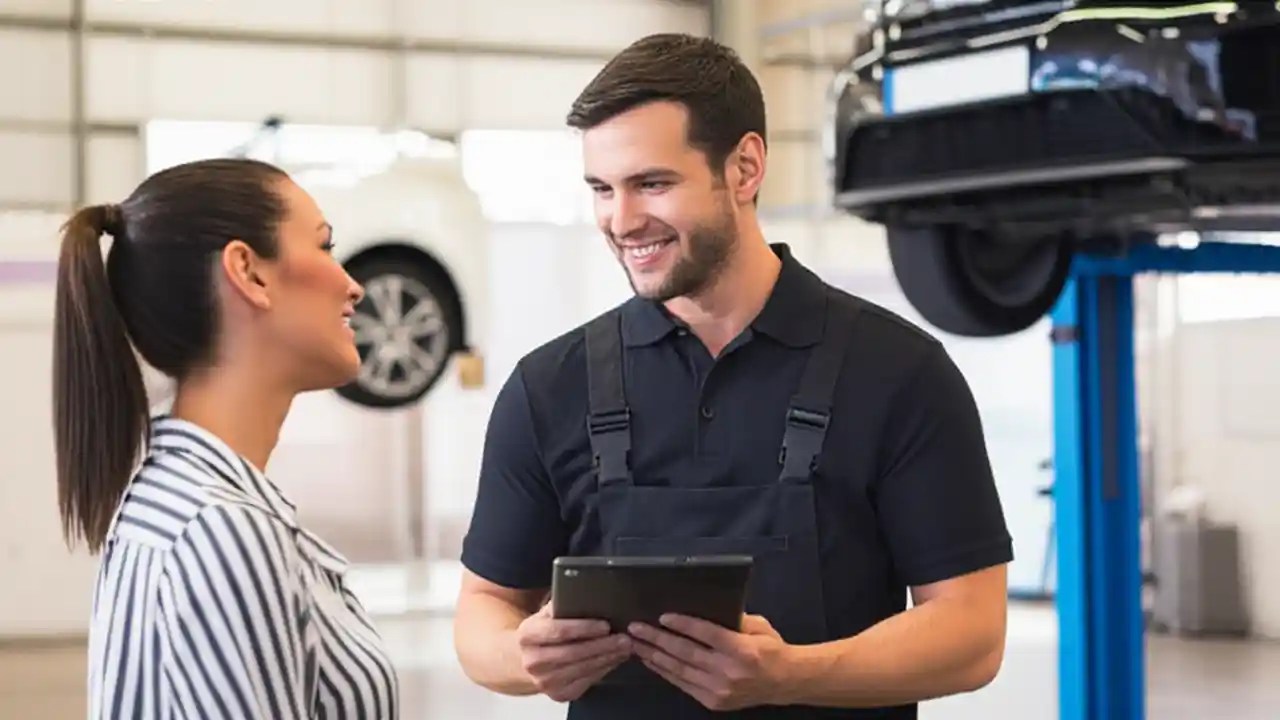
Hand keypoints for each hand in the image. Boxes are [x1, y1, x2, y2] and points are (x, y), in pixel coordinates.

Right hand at [515, 602, 632, 701]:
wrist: (526, 660)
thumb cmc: (542, 632)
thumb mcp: (545, 614)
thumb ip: (562, 605)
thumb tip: (589, 597)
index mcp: (527, 635)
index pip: (558, 631)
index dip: (584, 628)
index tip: (605, 625)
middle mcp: (533, 661)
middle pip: (574, 653)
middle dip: (602, 645)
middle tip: (623, 638)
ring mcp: (544, 681)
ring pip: (583, 669)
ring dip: (607, 658)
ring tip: (624, 647)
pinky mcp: (558, 695)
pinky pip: (586, 681)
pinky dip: (603, 669)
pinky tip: (614, 659)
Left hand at [628, 613, 790, 711]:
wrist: (784, 682)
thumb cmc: (770, 649)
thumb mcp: (758, 626)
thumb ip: (733, 619)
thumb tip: (704, 608)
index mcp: (742, 650)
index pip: (706, 634)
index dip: (682, 624)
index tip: (662, 616)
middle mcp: (729, 672)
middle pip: (686, 652)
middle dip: (657, 639)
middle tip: (636, 628)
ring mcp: (720, 690)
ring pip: (680, 670)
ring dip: (654, 656)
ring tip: (636, 644)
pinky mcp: (713, 701)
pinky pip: (683, 684)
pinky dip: (665, 672)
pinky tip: (652, 660)